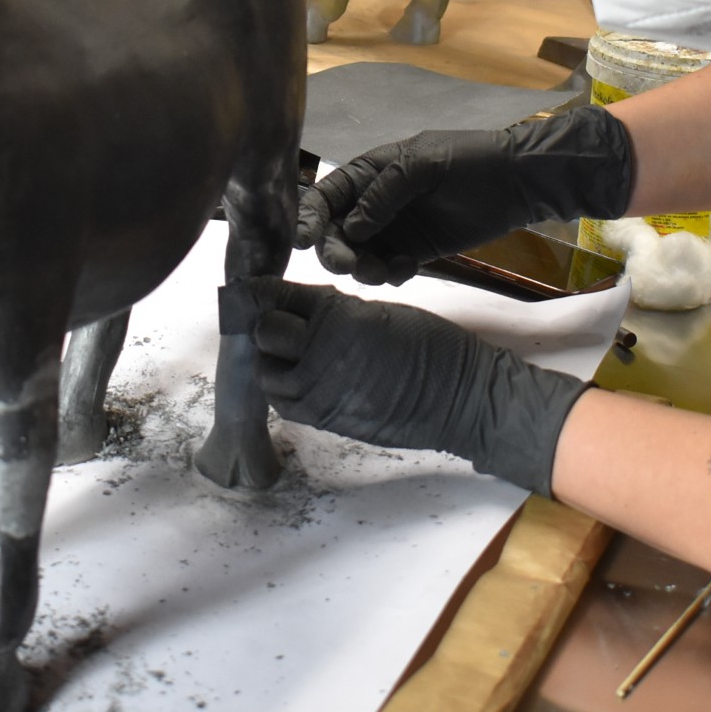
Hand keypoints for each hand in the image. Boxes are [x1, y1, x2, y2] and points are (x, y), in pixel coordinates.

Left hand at [222, 278, 588, 496]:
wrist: (457, 397)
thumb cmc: (429, 346)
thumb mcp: (378, 311)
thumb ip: (333, 310)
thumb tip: (295, 308)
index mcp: (336, 315)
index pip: (275, 297)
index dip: (261, 294)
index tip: (252, 292)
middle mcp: (319, 352)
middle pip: (264, 333)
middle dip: (269, 327)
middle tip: (285, 326)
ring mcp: (319, 390)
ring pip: (266, 373)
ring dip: (274, 362)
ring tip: (295, 357)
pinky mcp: (324, 419)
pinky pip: (284, 403)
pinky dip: (285, 391)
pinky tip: (304, 380)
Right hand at [298, 105, 635, 285]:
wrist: (516, 182)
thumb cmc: (468, 159)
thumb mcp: (422, 163)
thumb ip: (384, 192)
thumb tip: (353, 228)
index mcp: (367, 174)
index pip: (325, 197)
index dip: (307, 218)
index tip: (304, 241)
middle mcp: (373, 204)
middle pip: (336, 234)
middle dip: (336, 251)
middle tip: (349, 264)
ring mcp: (394, 230)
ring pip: (360, 257)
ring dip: (363, 268)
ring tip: (384, 270)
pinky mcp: (415, 252)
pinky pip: (389, 270)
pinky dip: (391, 274)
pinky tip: (409, 268)